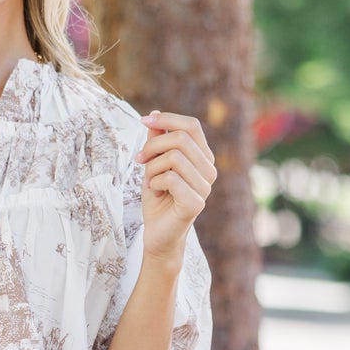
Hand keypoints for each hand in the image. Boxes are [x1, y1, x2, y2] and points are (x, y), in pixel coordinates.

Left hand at [135, 110, 216, 262]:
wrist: (157, 234)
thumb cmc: (157, 199)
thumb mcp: (153, 164)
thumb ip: (157, 141)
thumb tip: (154, 114)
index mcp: (203, 158)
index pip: (192, 126)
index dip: (167, 119)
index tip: (143, 121)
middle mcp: (209, 171)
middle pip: (181, 138)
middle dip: (152, 146)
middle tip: (139, 160)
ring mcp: (205, 188)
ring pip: (174, 157)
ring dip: (152, 168)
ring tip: (149, 182)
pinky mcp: (195, 203)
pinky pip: (171, 178)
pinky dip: (154, 183)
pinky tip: (154, 192)